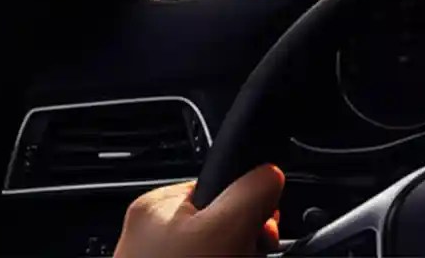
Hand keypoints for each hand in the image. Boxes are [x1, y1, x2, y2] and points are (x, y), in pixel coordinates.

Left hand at [114, 164, 284, 257]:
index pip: (220, 186)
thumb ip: (251, 190)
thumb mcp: (225, 227)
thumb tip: (272, 173)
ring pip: (221, 247)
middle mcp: (152, 235)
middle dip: (245, 236)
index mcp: (156, 206)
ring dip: (239, 254)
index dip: (249, 204)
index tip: (263, 227)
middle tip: (250, 253)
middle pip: (223, 220)